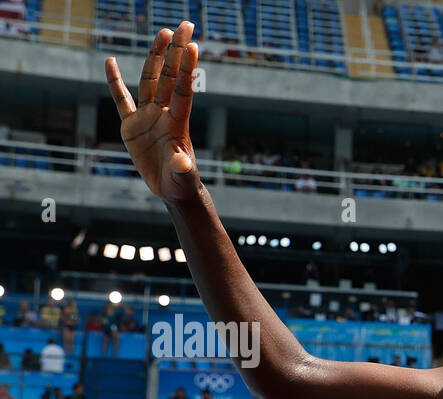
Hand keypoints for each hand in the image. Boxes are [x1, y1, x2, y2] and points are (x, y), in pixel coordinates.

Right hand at [105, 21, 201, 203]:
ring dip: (155, 56)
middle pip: (169, 76)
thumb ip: (182, 168)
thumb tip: (181, 161)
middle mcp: (163, 114)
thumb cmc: (181, 183)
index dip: (186, 69)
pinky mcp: (131, 125)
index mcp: (177, 124)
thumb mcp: (182, 178)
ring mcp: (147, 116)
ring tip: (163, 33)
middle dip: (177, 51)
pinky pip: (120, 98)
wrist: (172, 189)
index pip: (182, 90)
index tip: (193, 46)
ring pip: (149, 80)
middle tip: (185, 25)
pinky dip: (113, 81)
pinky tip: (109, 61)